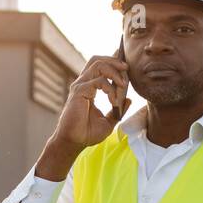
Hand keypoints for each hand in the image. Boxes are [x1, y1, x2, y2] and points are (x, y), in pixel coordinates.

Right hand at [38, 55, 129, 179]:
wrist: (74, 142)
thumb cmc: (87, 133)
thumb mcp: (109, 121)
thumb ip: (118, 109)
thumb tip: (129, 99)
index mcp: (89, 87)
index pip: (101, 67)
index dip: (115, 65)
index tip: (128, 73)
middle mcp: (83, 83)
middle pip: (98, 60)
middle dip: (114, 60)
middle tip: (127, 68)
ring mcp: (80, 86)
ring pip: (98, 65)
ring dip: (114, 72)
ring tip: (123, 84)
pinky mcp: (79, 92)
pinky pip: (99, 82)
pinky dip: (110, 89)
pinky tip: (114, 100)